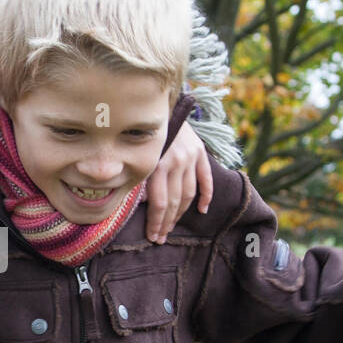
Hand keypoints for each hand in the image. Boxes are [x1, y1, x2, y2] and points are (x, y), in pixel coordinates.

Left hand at [146, 120, 212, 242]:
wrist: (163, 104)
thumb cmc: (141, 131)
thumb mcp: (135, 153)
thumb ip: (139, 177)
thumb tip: (140, 204)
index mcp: (157, 164)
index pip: (159, 203)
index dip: (156, 223)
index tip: (153, 237)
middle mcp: (176, 162)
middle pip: (174, 202)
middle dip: (166, 223)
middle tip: (161, 238)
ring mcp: (191, 158)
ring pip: (189, 194)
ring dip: (181, 214)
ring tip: (172, 227)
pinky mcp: (201, 153)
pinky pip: (206, 179)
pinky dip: (206, 196)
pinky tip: (202, 210)